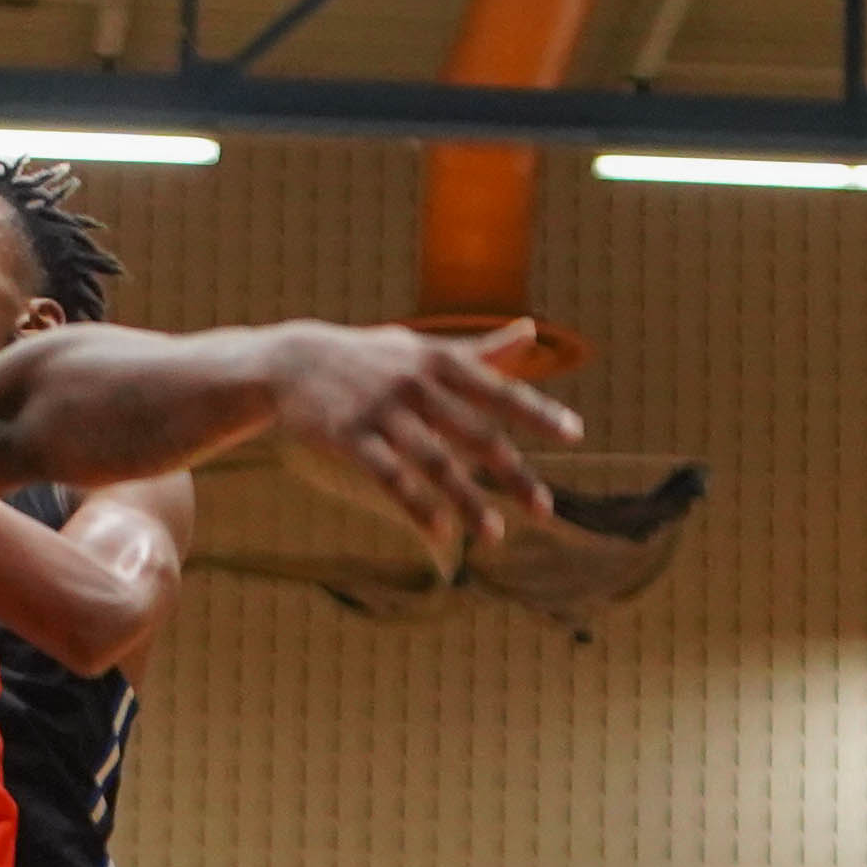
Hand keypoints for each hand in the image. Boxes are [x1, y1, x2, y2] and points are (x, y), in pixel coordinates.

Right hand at [264, 319, 578, 546]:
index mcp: (439, 361)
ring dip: (468, 502)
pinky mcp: (349, 437)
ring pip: (435, 462)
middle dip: (512, 474)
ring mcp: (381, 411)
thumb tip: (530, 332)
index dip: (537, 412)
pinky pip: (390, 477)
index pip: (498, 389)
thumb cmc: (365, 356)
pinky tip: (441, 532)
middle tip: (544, 509)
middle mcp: (415, 384)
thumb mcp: (421, 347)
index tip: (574, 434)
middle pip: (476, 434)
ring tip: (495, 535)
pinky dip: (417, 505)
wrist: (291, 362)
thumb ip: (477, 350)